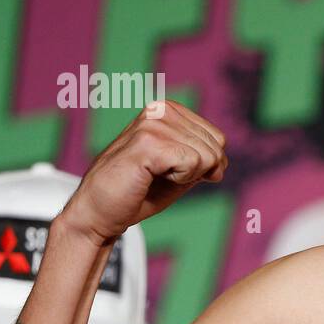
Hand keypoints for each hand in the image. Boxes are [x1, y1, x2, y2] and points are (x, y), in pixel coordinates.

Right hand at [58, 100, 227, 244]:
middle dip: (197, 172)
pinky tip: (151, 177)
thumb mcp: (181, 172)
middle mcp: (161, 110)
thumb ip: (203, 159)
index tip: (172, 172)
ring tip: (153, 176)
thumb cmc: (137, 193)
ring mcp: (153, 123)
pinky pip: (193, 163)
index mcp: (169, 111)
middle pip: (216, 147)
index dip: (205, 166)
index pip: (218, 139)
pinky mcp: (148, 142)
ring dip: (185, 176)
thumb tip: (223, 161)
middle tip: (161, 177)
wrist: (100, 213)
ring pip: (207, 156)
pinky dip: (178, 179)